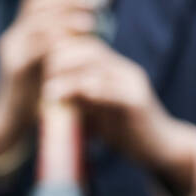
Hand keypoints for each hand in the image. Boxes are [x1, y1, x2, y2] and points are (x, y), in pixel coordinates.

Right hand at [0, 0, 99, 156]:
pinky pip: (39, 47)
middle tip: (92, 3)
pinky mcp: (16, 69)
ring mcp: (12, 53)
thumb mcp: (47, 62)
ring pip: (38, 23)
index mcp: (18, 34)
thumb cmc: (35, 91)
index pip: (34, 0)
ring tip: (90, 23)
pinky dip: (60, 40)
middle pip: (35, 5)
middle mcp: (11, 38)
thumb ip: (59, 41)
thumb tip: (83, 20)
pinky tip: (79, 41)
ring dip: (66, 19)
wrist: (12, 120)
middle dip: (65, 1)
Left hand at [41, 36, 195, 195]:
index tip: (37, 65)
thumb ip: (78, 97)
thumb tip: (47, 91)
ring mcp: (133, 85)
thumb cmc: (123, 129)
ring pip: (99, 69)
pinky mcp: (137, 103)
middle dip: (62, 60)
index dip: (60, 51)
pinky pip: (112, 92)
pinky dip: (90, 93)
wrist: (159, 148)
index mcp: (115, 69)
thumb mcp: (96, 109)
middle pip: (91, 51)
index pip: (85, 47)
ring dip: (70, 78)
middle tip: (40, 76)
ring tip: (48, 91)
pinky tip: (72, 98)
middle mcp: (125, 71)